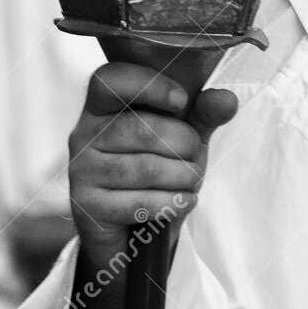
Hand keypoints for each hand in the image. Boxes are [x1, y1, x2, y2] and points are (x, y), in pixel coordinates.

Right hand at [68, 63, 238, 273]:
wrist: (134, 228)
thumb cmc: (159, 169)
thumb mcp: (185, 137)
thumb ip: (203, 115)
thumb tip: (226, 99)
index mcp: (103, 106)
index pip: (110, 80)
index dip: (148, 85)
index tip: (181, 101)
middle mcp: (84, 134)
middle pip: (139, 129)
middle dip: (183, 144)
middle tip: (194, 156)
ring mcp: (81, 170)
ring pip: (145, 168)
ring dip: (182, 176)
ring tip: (190, 181)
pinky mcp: (87, 206)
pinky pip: (139, 202)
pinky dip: (172, 203)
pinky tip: (182, 202)